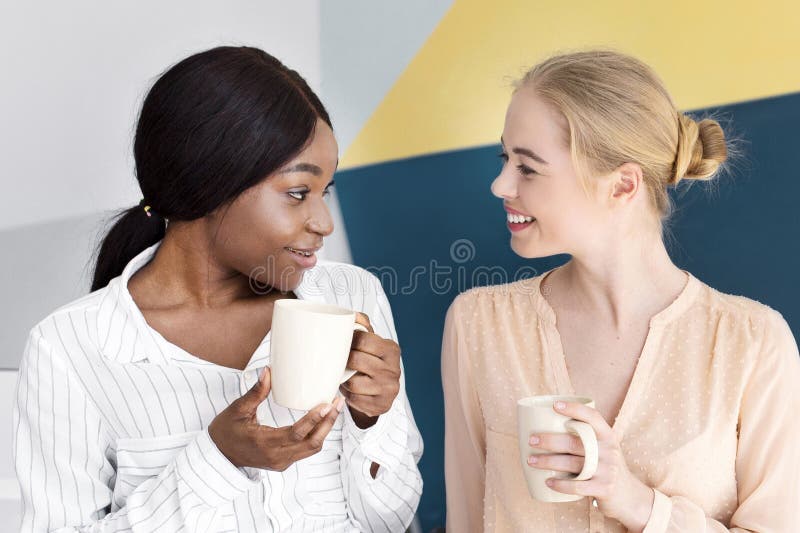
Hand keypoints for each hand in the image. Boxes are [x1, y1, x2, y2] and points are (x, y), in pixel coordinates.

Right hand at [208, 367, 343, 470]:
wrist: (218, 456)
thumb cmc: (226, 431)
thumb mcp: (238, 410)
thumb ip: (256, 392)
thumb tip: (268, 371)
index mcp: (264, 443)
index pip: (296, 433)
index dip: (314, 419)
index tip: (327, 404)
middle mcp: (276, 456)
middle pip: (311, 442)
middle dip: (328, 423)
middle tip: (338, 402)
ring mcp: (281, 461)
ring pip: (312, 449)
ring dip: (325, 430)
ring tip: (334, 409)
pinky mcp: (283, 463)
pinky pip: (305, 451)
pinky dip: (316, 436)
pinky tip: (321, 420)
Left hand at [340, 312, 401, 428]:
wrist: (381, 393)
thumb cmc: (372, 362)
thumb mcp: (371, 342)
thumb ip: (362, 324)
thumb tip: (352, 315)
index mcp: (392, 350)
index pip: (364, 339)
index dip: (348, 341)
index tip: (343, 343)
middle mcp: (394, 369)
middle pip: (356, 360)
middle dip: (345, 361)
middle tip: (340, 361)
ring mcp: (389, 389)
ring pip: (353, 383)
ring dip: (344, 380)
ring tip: (344, 376)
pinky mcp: (381, 405)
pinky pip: (354, 400)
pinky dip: (348, 395)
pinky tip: (350, 390)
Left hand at [526, 401, 654, 531]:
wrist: (630, 496)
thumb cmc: (605, 466)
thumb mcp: (603, 448)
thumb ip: (585, 438)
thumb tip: (546, 425)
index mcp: (608, 436)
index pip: (593, 417)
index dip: (574, 409)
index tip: (554, 405)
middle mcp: (609, 450)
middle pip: (574, 442)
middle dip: (549, 440)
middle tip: (531, 439)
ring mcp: (608, 470)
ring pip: (572, 464)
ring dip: (547, 462)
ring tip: (530, 460)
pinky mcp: (604, 489)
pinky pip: (577, 486)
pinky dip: (560, 485)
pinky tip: (548, 482)